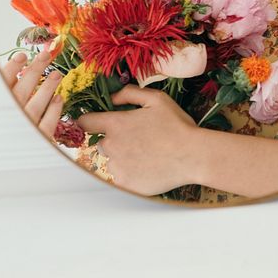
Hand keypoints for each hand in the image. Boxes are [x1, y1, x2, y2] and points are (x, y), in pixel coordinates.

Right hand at [1, 47, 62, 137]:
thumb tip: (10, 76)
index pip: (1, 84)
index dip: (12, 68)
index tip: (22, 56)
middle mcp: (6, 120)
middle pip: (22, 89)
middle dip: (35, 70)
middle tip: (46, 55)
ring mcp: (22, 133)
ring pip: (37, 105)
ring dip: (48, 86)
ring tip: (57, 73)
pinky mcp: (36, 145)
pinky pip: (47, 125)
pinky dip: (54, 110)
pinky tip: (59, 98)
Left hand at [77, 85, 200, 195]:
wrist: (192, 156)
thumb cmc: (177, 126)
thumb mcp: (158, 99)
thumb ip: (130, 93)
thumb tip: (112, 98)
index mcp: (116, 124)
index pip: (85, 122)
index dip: (89, 121)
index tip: (95, 123)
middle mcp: (111, 146)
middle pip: (101, 143)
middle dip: (115, 140)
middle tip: (139, 140)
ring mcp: (116, 167)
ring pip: (112, 161)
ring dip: (123, 158)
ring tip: (147, 155)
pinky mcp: (124, 184)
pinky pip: (121, 177)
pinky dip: (131, 173)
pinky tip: (148, 168)